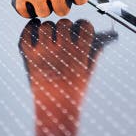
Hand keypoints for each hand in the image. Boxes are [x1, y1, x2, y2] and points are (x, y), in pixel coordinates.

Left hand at [19, 19, 116, 135]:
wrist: (54, 111)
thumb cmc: (73, 92)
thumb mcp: (88, 72)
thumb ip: (96, 52)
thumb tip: (109, 36)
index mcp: (79, 54)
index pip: (85, 26)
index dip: (84, 26)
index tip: (81, 30)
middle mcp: (62, 52)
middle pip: (64, 24)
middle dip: (66, 26)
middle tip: (64, 33)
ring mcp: (44, 54)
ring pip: (46, 26)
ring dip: (49, 28)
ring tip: (50, 34)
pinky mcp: (30, 58)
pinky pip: (26, 35)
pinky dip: (30, 29)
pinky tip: (35, 30)